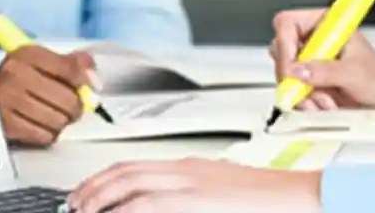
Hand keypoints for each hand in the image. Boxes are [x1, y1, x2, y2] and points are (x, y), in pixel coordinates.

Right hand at [0, 46, 97, 146]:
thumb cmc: (16, 79)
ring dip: (60, 122)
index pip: (70, 69)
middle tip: (69, 107)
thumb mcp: (39, 61)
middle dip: (74, 107)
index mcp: (26, 54)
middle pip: (68, 100)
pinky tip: (39, 125)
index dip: (83, 81)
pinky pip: (44, 136)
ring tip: (51, 115)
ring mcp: (8, 102)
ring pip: (58, 120)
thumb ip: (71, 63)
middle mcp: (16, 75)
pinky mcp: (5, 126)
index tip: (84, 86)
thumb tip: (94, 78)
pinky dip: (47, 134)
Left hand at [68, 159, 321, 212]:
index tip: (84, 195)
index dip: (101, 179)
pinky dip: (126, 211)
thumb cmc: (265, 200)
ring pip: (130, 188)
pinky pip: (148, 206)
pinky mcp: (196, 204)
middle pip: (123, 174)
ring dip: (101, 202)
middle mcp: (184, 172)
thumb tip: (161, 206)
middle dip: (91, 190)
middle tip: (75, 206)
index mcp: (188, 168)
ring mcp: (190, 187)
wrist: (300, 198)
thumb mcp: (219, 192)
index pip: (132, 167)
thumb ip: (189, 197)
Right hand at [270, 8, 374, 110]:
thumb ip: (326, 71)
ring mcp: (309, 62)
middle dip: (294, 77)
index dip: (284, 44)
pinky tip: (324, 106)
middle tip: (307, 90)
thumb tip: (298, 70)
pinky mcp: (307, 82)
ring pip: (284, 76)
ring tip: (327, 101)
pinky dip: (304, 103)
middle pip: (280, 51)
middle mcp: (313, 40)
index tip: (292, 68)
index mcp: (326, 23)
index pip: (288, 23)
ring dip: (302, 94)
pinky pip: (291, 92)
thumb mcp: (355, 73)